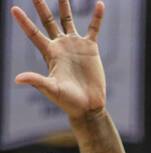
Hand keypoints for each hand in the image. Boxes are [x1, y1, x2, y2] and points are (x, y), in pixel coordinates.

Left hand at [11, 0, 106, 121]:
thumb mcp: (51, 90)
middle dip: (41, 7)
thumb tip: (18, 79)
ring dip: (65, 6)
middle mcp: (60, 46)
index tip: (13, 8)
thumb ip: (36, 81)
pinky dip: (97, 17)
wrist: (88, 106)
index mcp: (49, 53)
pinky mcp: (91, 49)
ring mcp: (75, 45)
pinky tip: (100, 4)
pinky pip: (94, 29)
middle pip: (48, 21)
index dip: (23, 21)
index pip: (33, 33)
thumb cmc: (67, 101)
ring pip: (68, 20)